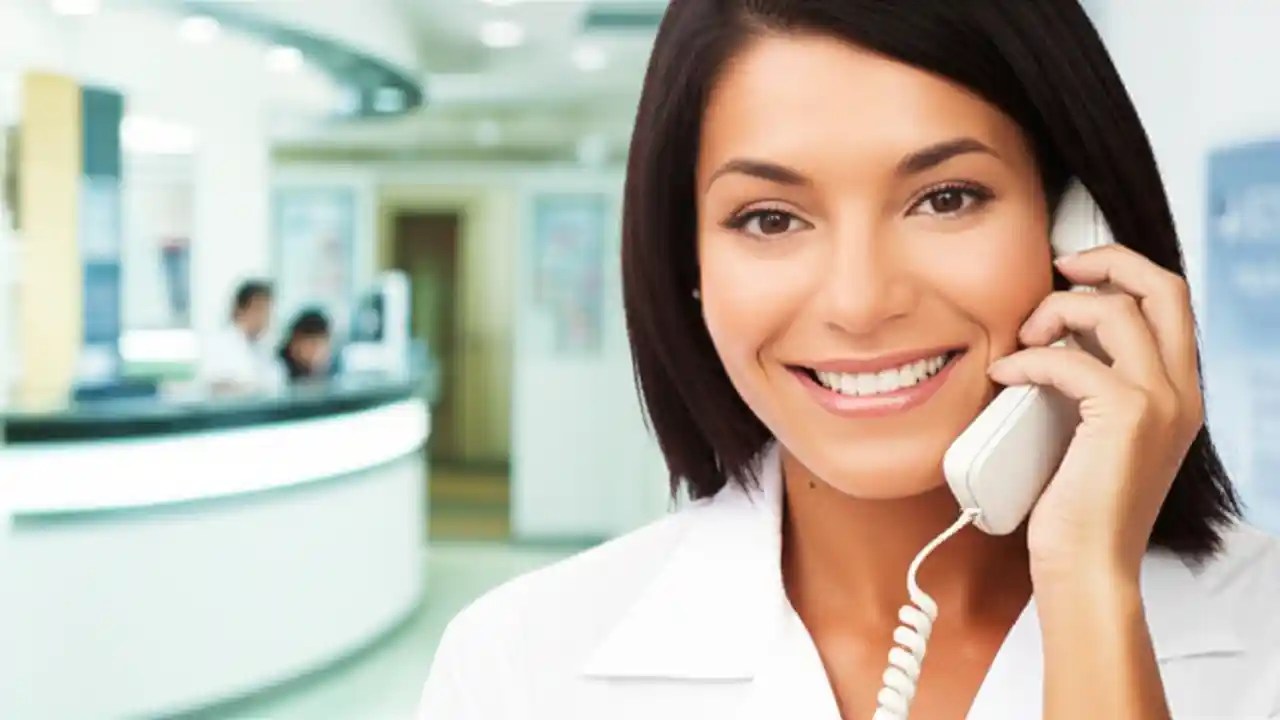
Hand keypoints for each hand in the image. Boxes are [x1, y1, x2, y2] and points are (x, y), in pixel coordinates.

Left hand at [986, 245, 1204, 583]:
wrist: (1087, 565)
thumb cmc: (1078, 506)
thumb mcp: (1093, 432)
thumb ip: (1090, 386)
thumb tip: (1050, 342)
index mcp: (1179, 393)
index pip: (1171, 301)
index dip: (1123, 271)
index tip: (1072, 272)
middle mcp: (1182, 392)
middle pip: (1162, 287)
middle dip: (1106, 261)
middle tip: (1057, 269)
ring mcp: (1162, 403)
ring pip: (1115, 311)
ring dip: (1057, 312)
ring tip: (1023, 341)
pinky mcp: (1128, 418)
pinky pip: (1071, 359)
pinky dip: (1028, 360)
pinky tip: (1005, 375)